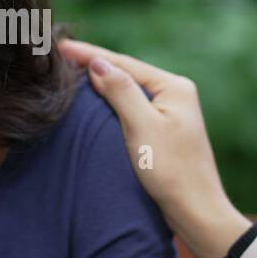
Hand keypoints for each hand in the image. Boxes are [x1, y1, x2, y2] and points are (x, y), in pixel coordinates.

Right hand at [59, 38, 252, 257]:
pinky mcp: (164, 131)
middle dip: (94, 64)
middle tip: (60, 53)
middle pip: (126, 73)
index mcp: (174, 87)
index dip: (90, 54)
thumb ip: (120, 92)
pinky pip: (130, 108)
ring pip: (127, 91)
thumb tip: (97, 63)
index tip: (60, 45)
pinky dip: (110, 102)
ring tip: (71, 71)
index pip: (124, 64)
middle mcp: (175, 94)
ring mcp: (170, 113)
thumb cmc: (172, 171)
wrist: (197, 212)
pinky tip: (94, 100)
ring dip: (101, 82)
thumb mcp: (142, 127)